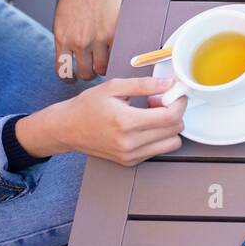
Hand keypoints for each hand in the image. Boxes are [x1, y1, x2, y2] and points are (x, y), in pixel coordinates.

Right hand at [14, 76, 186, 166]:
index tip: (175, 95)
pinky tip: (144, 126)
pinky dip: (159, 137)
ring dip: (169, 128)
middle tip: (160, 102)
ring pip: (171, 144)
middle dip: (175, 113)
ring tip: (151, 115)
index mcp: (126, 122)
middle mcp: (129, 143)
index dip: (179, 104)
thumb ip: (144, 84)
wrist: (66, 129)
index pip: (171, 117)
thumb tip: (169, 83)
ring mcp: (130, 155)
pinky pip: (158, 150)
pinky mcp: (129, 162)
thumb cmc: (87, 106)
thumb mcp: (114, 87)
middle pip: (174, 131)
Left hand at [53, 0, 130, 80]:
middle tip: (93, 66)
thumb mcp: (63, 17)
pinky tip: (115, 47)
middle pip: (85, 73)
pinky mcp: (115, 33)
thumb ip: (66, 38)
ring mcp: (98, 39)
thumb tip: (71, 55)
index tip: (74, 76)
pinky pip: (117, 54)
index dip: (70, 77)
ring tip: (106, 57)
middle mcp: (79, 41)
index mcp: (62, 37)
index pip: (63, 71)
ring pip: (103, 68)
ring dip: (104, 65)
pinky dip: (117, 54)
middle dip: (89, 72)